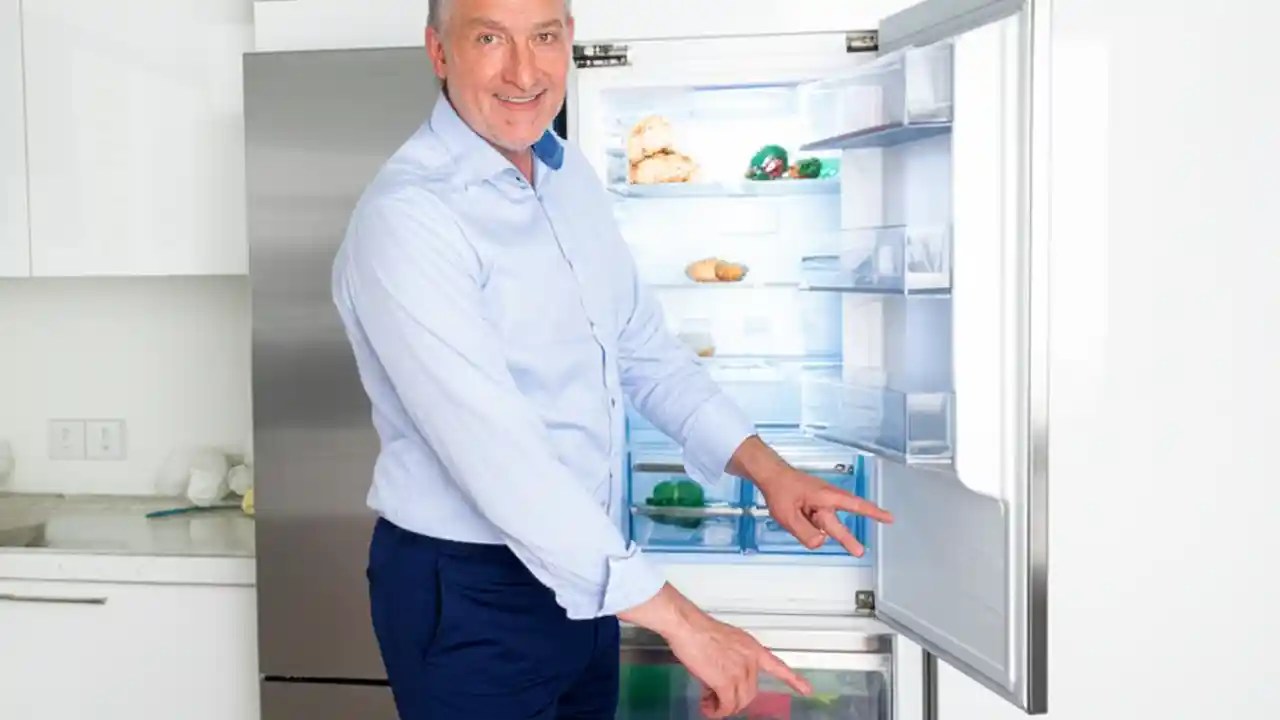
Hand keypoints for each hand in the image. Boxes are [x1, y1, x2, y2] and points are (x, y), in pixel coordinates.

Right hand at [618, 584, 811, 717]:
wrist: (689, 628)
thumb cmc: (699, 631)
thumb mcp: (726, 643)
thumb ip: (732, 659)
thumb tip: (722, 676)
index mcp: (752, 648)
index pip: (777, 665)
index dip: (793, 680)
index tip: (806, 690)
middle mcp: (751, 660)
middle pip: (750, 692)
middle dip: (733, 699)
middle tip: (714, 697)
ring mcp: (740, 672)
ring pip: (739, 701)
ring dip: (723, 707)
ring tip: (708, 702)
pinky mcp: (726, 683)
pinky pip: (726, 706)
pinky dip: (717, 711)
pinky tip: (708, 707)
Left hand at [728, 436, 892, 556]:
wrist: (771, 476)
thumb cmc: (781, 490)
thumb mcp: (788, 515)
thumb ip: (805, 532)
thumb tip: (822, 542)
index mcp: (826, 498)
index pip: (855, 506)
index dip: (874, 513)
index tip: (889, 518)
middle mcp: (828, 500)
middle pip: (837, 524)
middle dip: (847, 538)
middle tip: (859, 552)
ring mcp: (822, 503)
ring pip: (824, 525)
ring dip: (817, 529)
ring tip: (800, 516)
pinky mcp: (816, 506)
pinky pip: (817, 522)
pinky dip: (809, 524)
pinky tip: (796, 516)